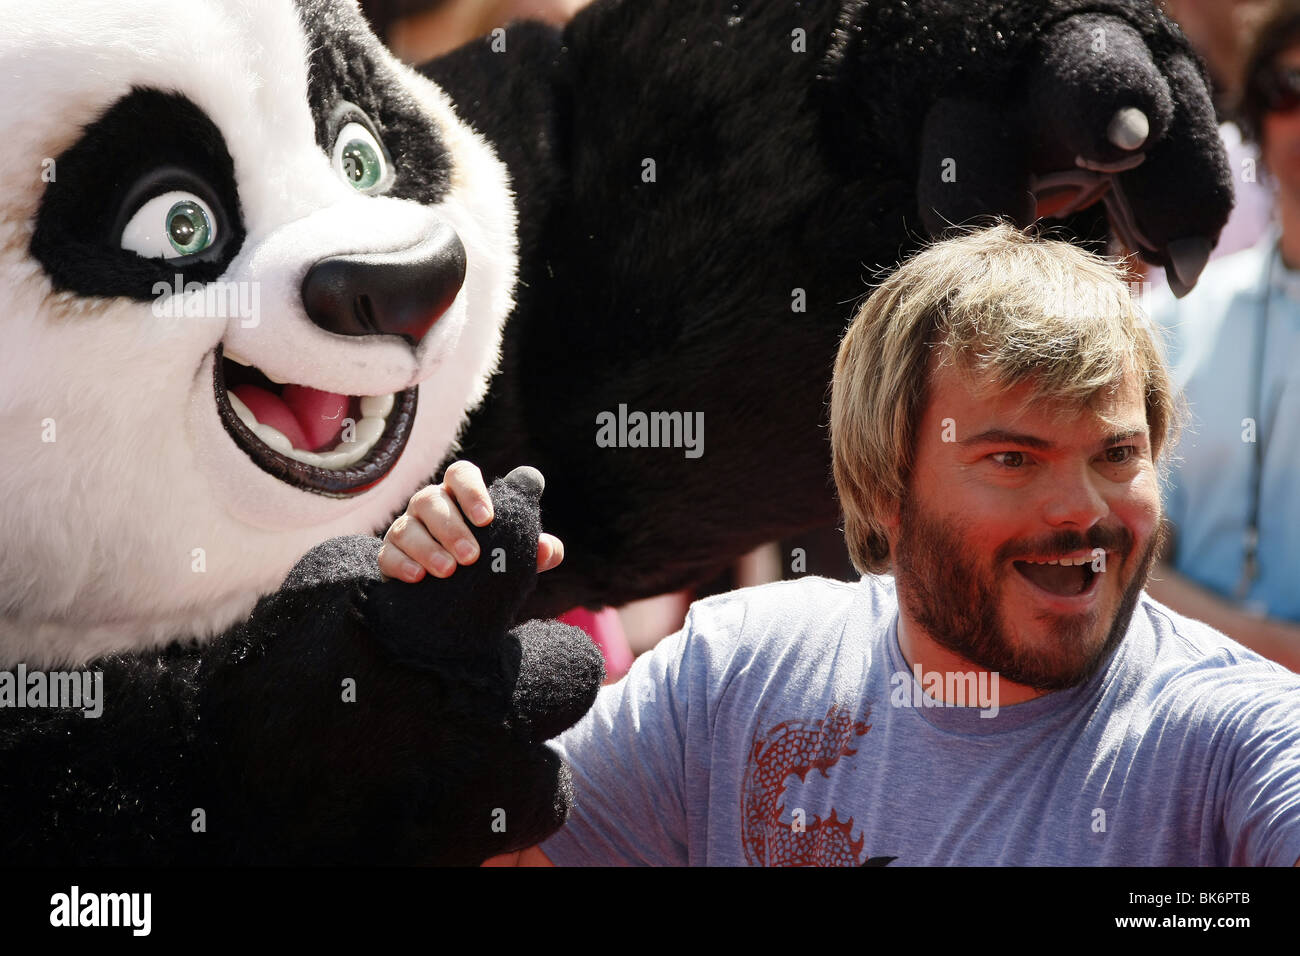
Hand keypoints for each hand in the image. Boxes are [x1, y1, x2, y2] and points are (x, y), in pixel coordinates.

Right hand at [378, 460, 563, 581]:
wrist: (455, 601)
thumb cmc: (488, 565)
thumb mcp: (515, 558)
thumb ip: (536, 551)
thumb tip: (547, 548)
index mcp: (460, 496)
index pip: (461, 474)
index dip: (472, 491)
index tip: (487, 518)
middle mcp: (430, 506)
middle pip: (431, 500)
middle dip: (452, 528)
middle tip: (472, 557)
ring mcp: (406, 529)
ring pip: (407, 527)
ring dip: (428, 548)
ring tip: (448, 571)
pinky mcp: (389, 556)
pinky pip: (388, 554)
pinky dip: (402, 564)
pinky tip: (419, 578)